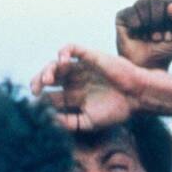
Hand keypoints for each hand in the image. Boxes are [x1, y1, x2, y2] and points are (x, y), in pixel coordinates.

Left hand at [29, 44, 148, 132]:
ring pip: (56, 64)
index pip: (49, 95)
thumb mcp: (88, 123)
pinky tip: (62, 62)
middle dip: (37, 83)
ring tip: (47, 80)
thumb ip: (69, 123)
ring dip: (47, 70)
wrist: (135, 97)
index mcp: (73, 97)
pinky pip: (71, 49)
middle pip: (49, 78)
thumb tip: (48, 120)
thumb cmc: (115, 111)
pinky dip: (63, 52)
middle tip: (36, 90)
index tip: (36, 105)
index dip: (40, 99)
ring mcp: (81, 68)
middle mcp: (74, 81)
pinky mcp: (89, 56)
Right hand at [115, 0, 171, 70]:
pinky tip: (136, 34)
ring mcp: (137, 12)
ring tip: (148, 37)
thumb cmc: (166, 52)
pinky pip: (129, 11)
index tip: (170, 38)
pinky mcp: (122, 17)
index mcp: (167, 9)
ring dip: (147, 22)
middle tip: (157, 37)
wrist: (146, 68)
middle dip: (158, 18)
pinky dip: (135, 23)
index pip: (171, 3)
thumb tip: (171, 6)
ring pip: (142, 2)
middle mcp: (151, 8)